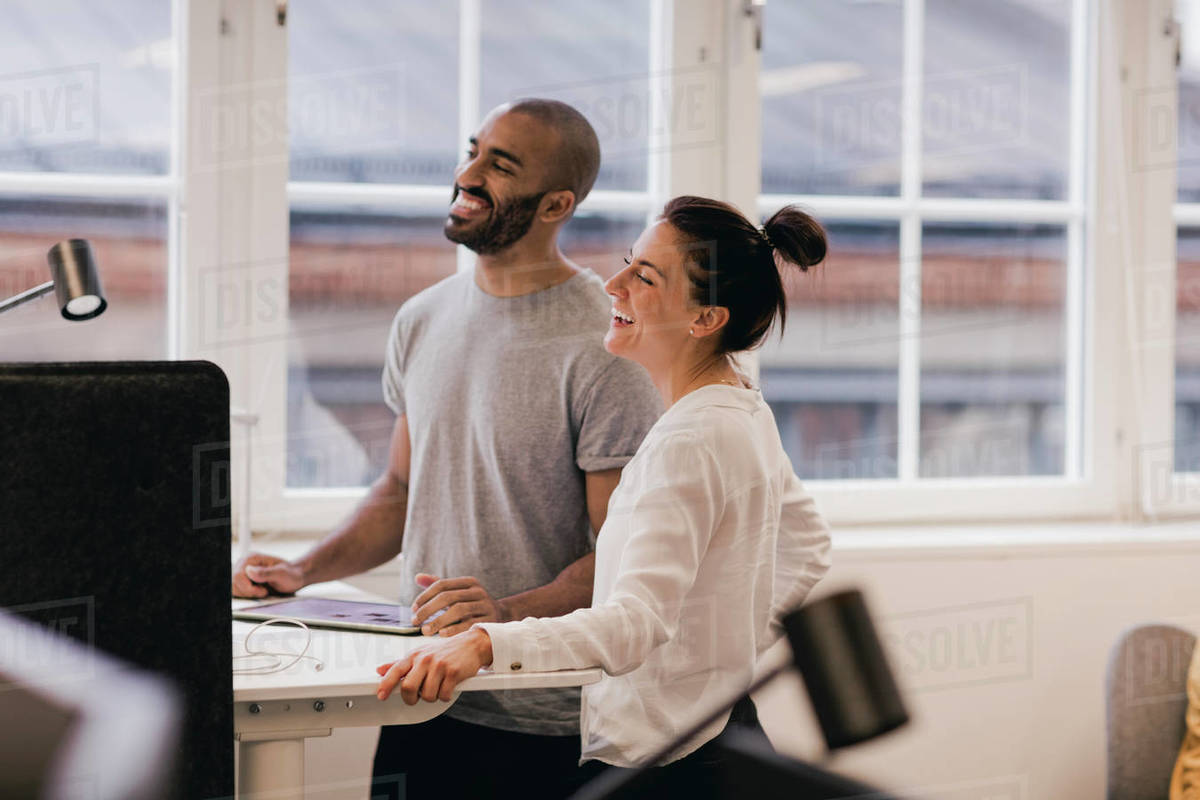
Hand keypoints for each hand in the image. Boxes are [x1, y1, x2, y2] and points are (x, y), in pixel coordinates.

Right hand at [231, 553, 304, 597]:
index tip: (264, 591)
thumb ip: (265, 572)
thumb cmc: (290, 574)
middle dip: (248, 592)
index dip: (249, 588)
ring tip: (262, 591)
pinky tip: (257, 593)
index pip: (237, 576)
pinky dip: (247, 596)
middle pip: (233, 584)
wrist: (294, 577)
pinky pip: (237, 592)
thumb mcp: (281, 574)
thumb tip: (249, 571)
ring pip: (233, 589)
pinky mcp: (243, 582)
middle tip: (264, 592)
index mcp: (251, 558)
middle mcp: (244, 564)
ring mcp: (243, 573)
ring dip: (247, 594)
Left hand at [376, 628, 492, 703]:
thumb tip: (380, 670)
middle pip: (409, 688)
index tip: (381, 696)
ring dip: (432, 697)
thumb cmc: (444, 651)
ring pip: (427, 695)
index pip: (395, 670)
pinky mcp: (454, 673)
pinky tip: (448, 687)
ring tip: (436, 687)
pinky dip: (445, 696)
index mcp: (415, 655)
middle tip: (416, 698)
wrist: (471, 644)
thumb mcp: (420, 654)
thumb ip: (399, 663)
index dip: (386, 685)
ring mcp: (440, 666)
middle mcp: (426, 659)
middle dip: (410, 698)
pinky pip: (444, 695)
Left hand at [411, 573, 511, 635]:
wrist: (502, 615)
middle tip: (415, 621)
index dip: (425, 596)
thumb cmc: (472, 605)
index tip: (413, 609)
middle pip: (448, 597)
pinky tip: (441, 635)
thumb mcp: (458, 593)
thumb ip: (438, 585)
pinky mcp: (489, 620)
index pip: (442, 585)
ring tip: (424, 630)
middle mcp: (478, 591)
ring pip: (458, 610)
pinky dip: (454, 629)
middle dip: (428, 610)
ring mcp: (485, 605)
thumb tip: (417, 577)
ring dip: (438, 621)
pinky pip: (469, 624)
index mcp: (468, 582)